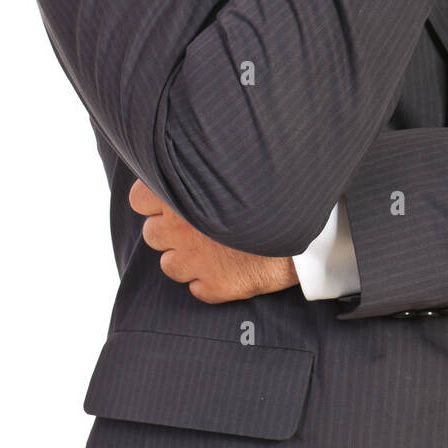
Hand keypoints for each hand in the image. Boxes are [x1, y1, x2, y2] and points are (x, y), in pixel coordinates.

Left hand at [129, 178, 298, 303]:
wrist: (309, 228)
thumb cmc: (274, 192)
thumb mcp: (235, 170)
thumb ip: (204, 170)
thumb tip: (189, 159)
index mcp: (181, 195)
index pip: (138, 198)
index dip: (153, 200)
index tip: (171, 200)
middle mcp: (180, 229)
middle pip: (151, 234)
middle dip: (169, 230)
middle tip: (196, 224)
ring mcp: (195, 261)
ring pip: (169, 264)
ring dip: (186, 257)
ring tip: (214, 247)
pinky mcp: (215, 287)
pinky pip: (197, 288)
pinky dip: (208, 281)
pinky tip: (228, 267)